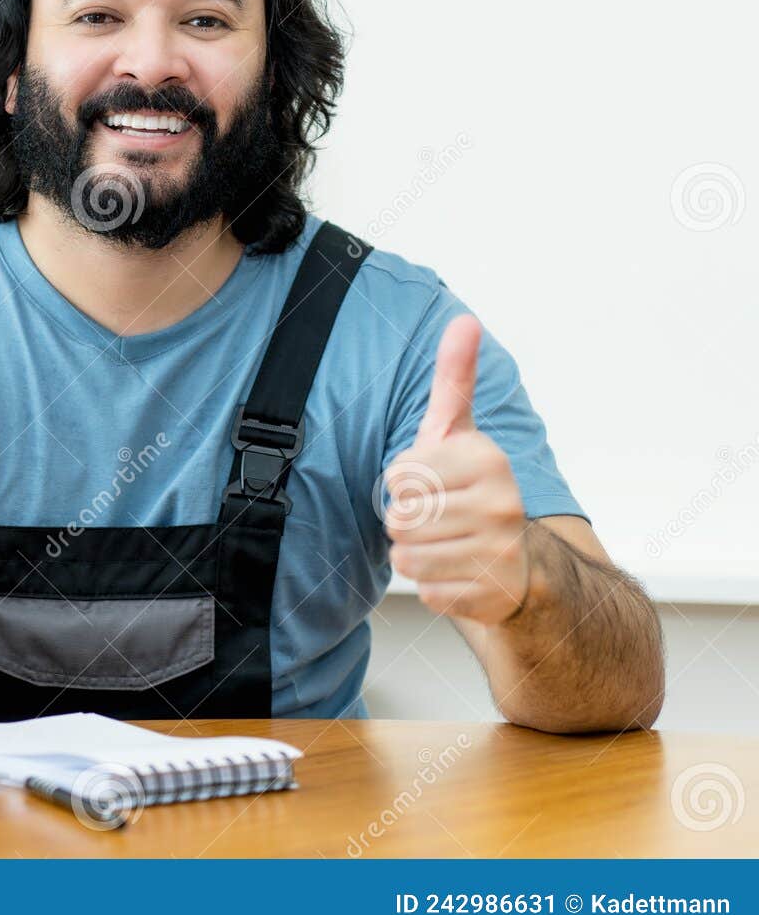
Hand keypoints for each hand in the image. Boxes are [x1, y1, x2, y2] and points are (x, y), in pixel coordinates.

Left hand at [384, 315, 531, 622]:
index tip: (433, 482)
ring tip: (446, 543)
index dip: (402, 482)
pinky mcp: (493, 594)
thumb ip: (455, 377)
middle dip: (406, 521)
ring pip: (407, 557)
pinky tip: (458, 572)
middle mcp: (502, 504)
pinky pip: (426, 591)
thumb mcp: (457, 430)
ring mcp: (500, 552)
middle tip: (438, 518)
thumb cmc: (469, 486)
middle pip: (399, 518)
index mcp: (488, 460)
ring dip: (414, 553)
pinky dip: (432, 585)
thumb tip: (464, 320)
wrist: (518, 560)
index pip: (398, 475)